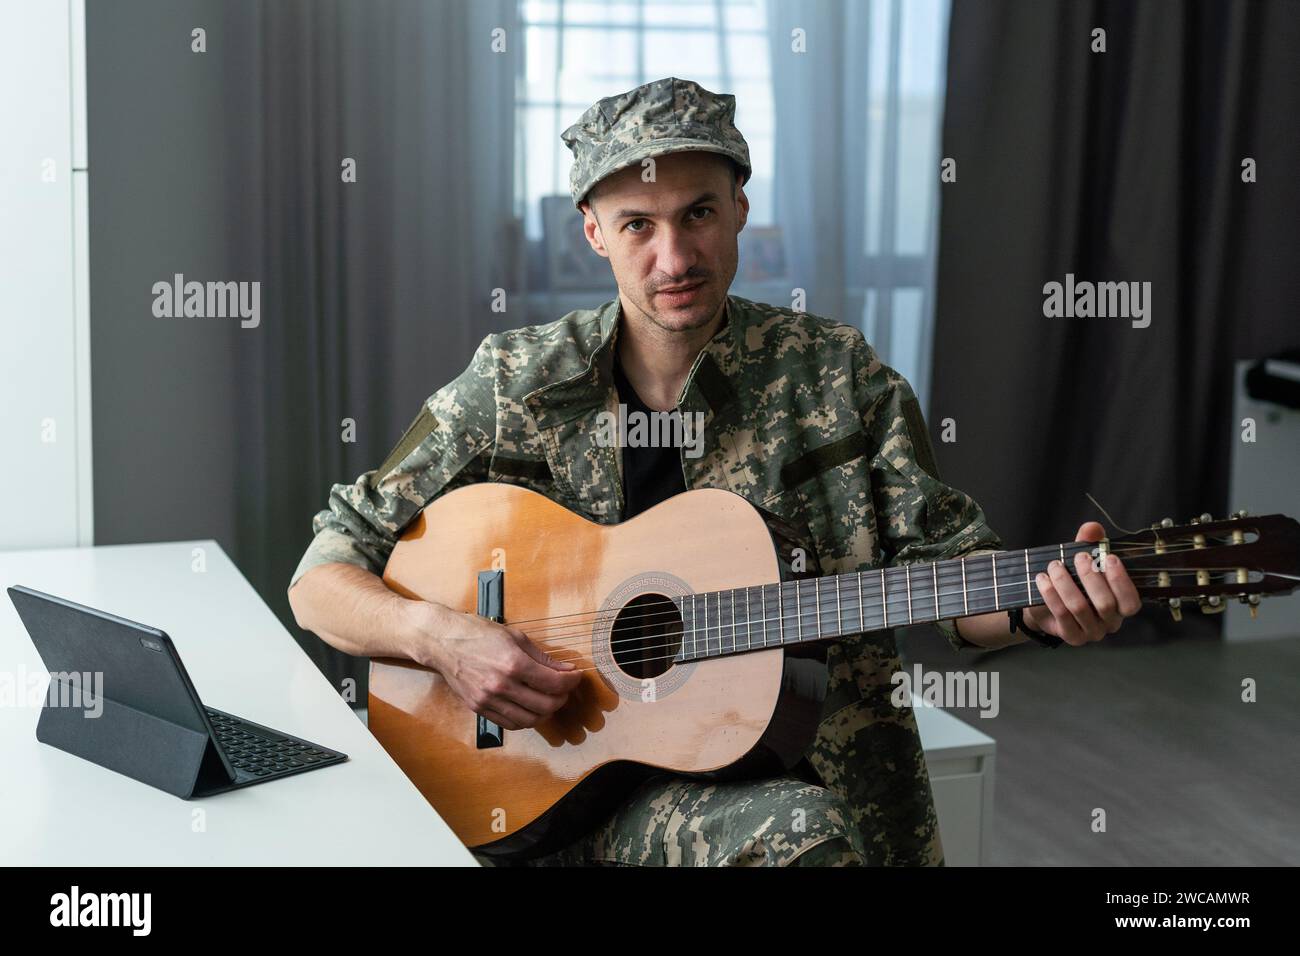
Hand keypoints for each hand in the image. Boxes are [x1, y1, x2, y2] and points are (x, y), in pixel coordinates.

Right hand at [414, 606, 582, 728]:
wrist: (442, 641)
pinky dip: (526, 719)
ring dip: (546, 712)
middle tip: (564, 688)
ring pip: (530, 720)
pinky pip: (510, 724)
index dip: (572, 681)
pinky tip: (530, 708)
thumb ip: (542, 657)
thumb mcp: (515, 636)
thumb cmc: (477, 633)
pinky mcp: (479, 708)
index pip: (554, 683)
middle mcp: (502, 686)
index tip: (576, 676)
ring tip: (549, 699)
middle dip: (562, 697)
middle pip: (546, 705)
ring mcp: (489, 700)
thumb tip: (565, 669)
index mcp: (513, 664)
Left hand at [1022, 521, 1141, 645]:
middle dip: (1091, 577)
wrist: (1047, 605)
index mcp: (1121, 606)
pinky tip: (1042, 580)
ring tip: (1054, 566)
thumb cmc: (1073, 582)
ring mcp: (1091, 632)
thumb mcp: (1082, 561)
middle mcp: (1109, 623)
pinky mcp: (1071, 636)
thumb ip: (1090, 544)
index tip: (1109, 557)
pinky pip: (1061, 615)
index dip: (1121, 580)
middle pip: (1105, 604)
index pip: (1131, 602)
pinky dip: (1051, 594)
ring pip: (1079, 608)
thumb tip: (1092, 528)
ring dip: (1065, 583)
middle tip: (1078, 558)